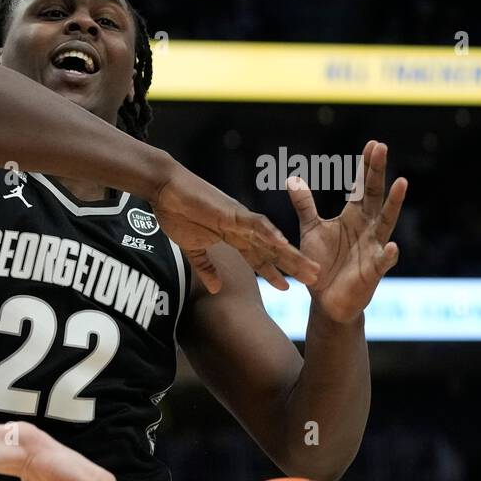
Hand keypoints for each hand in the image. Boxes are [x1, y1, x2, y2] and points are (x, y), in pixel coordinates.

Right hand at [151, 162, 320, 293]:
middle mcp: (242, 228)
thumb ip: (206, 267)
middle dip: (292, 265)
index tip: (287, 289)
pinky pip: (255, 223)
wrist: (166, 191)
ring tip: (309, 268)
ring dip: (291, 254)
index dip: (272, 273)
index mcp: (232, 236)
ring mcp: (240, 219)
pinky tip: (284, 243)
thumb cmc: (177, 214)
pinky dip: (269, 233)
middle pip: (272, 250)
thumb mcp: (192, 249)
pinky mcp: (233, 211)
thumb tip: (216, 289)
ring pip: (271, 239)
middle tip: (314, 278)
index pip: (258, 257)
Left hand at [286, 140, 405, 322]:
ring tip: (401, 183)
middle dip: (377, 173)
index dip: (366, 166)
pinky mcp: (373, 271)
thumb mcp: (311, 229)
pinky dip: (388, 255)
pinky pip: (383, 262)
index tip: (372, 144)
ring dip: (393, 203)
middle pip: (374, 196)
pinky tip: (392, 246)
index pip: (361, 187)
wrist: (325, 299)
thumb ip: (305, 205)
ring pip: (386, 222)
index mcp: (353, 217)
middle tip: (382, 148)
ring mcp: (373, 248)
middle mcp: (367, 228)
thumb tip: (292, 178)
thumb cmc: (321, 262)